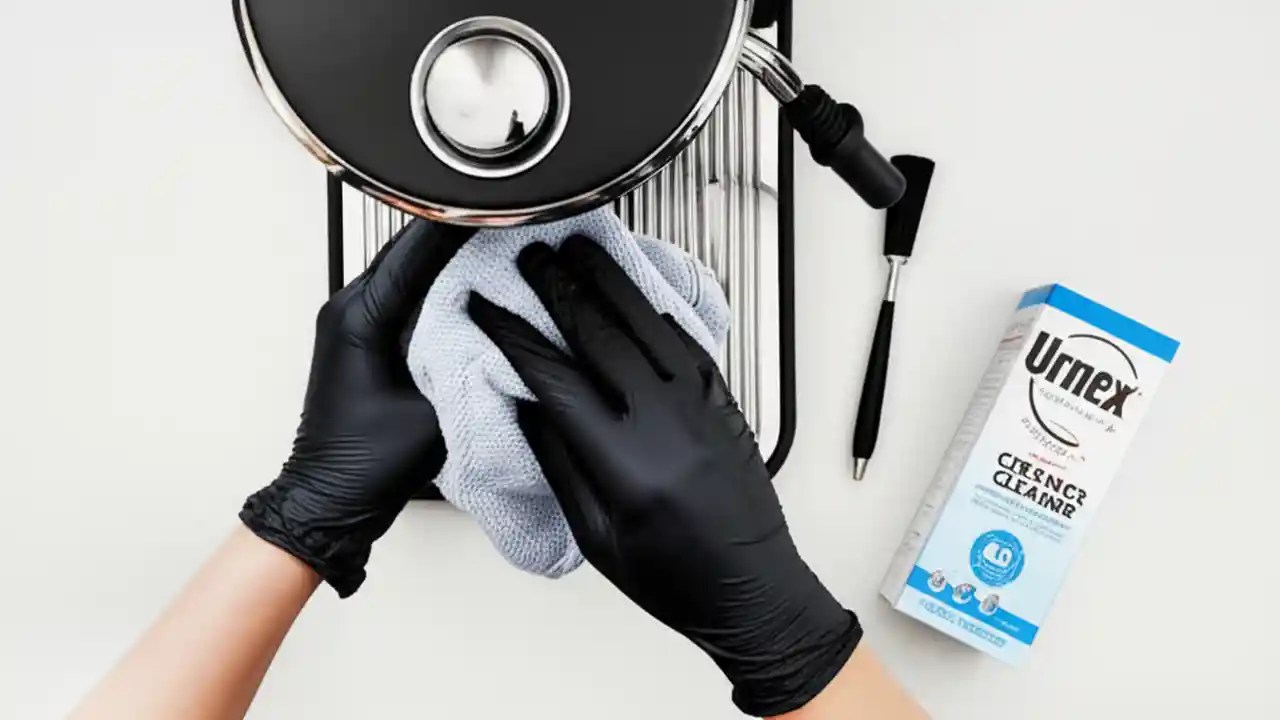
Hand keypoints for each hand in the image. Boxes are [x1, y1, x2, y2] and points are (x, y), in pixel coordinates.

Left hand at [241, 219, 470, 596]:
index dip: (461, 225)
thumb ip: (471, 361)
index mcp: (360, 318)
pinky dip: (435, 283)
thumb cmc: (368, 465)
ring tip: (495, 244)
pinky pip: (403, 293)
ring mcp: (351, 320)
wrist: (330, 499)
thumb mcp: (437, 410)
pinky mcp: (361, 335)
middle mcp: (348, 309)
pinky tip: (469, 285)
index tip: (498, 206)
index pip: (416, 251)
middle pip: (409, 249)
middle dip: (458, 234)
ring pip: (407, 268)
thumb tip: (507, 326)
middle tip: (507, 221)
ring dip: (447, 257)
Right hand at [469, 237, 860, 716]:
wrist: (753, 588)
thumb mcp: (595, 535)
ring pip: (647, 324)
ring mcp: (701, 406)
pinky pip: (685, 342)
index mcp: (625, 465)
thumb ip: (558, 463)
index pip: (555, 379)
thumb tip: (527, 403)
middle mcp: (665, 424)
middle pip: (599, 336)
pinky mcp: (723, 402)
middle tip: (530, 257)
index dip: (514, 336)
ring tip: (578, 249)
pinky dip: (654, 311)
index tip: (487, 309)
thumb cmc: (674, 577)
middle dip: (558, 289)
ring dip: (608, 281)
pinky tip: (634, 293)